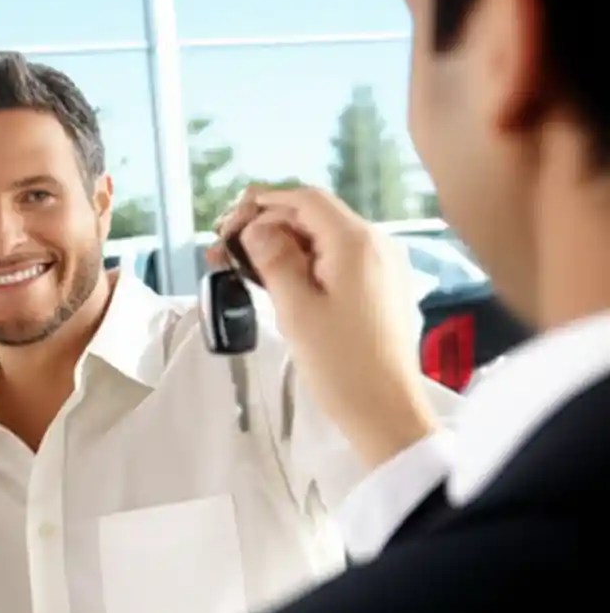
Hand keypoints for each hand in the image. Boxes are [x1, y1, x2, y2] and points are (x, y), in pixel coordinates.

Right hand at [229, 186, 438, 467]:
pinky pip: (337, 260)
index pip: (305, 200)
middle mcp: (376, 244)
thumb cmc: (341, 363)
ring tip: (243, 266)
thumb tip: (256, 226)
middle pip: (314, 217)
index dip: (263, 202)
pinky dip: (304, 262)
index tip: (228, 220)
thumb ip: (273, 258)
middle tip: (226, 248)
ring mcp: (382, 266)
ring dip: (283, 245)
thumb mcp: (296, 308)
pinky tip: (277, 280)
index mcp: (356, 242)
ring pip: (324, 239)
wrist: (386, 411)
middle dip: (268, 225)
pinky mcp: (381, 288)